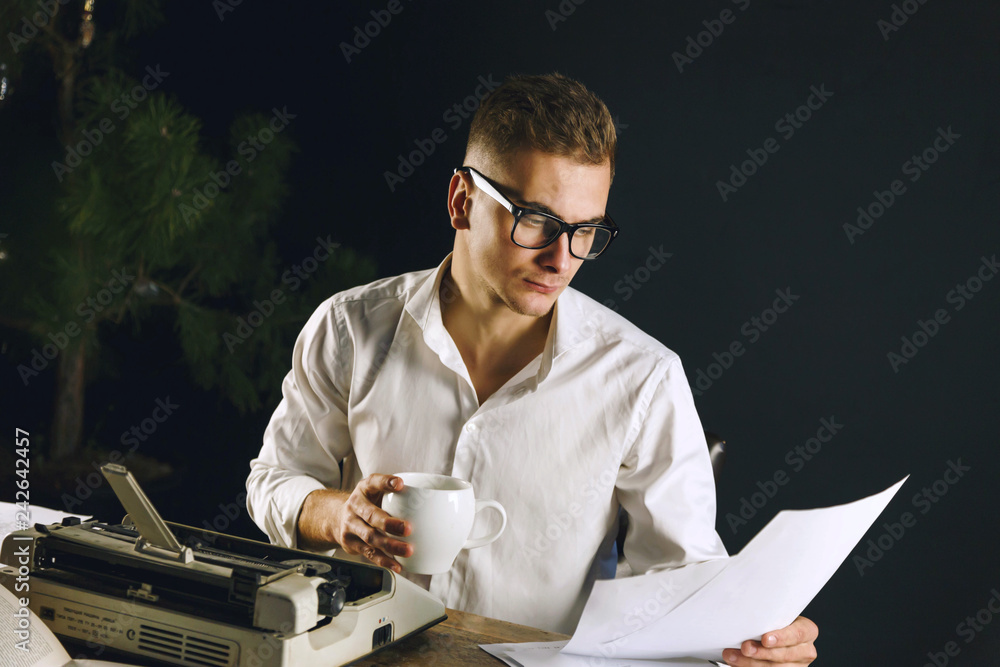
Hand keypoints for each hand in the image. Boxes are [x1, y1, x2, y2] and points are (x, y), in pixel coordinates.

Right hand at [297, 474, 412, 571]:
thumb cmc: (367, 503)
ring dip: (390, 545)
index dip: (386, 482)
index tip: (400, 484)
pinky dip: (384, 560)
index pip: (374, 482)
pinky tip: (396, 565)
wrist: (337, 517)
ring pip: (370, 536)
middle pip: (371, 515)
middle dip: (389, 523)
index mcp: (364, 489)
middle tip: (408, 528)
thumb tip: (429, 503)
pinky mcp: (351, 543)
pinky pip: (369, 553)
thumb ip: (395, 494)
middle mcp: (355, 506)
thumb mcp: (376, 492)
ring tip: (407, 550)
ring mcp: (351, 525)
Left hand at [721, 616, 817, 665]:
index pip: (798, 634)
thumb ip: (770, 617)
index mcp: (807, 631)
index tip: (765, 639)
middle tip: (745, 647)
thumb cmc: (775, 621)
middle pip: (784, 655)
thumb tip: (747, 615)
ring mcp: (797, 665)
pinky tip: (737, 662)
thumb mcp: (778, 615)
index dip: (781, 638)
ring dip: (750, 663)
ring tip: (733, 656)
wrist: (778, 634)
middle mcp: (806, 651)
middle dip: (762, 652)